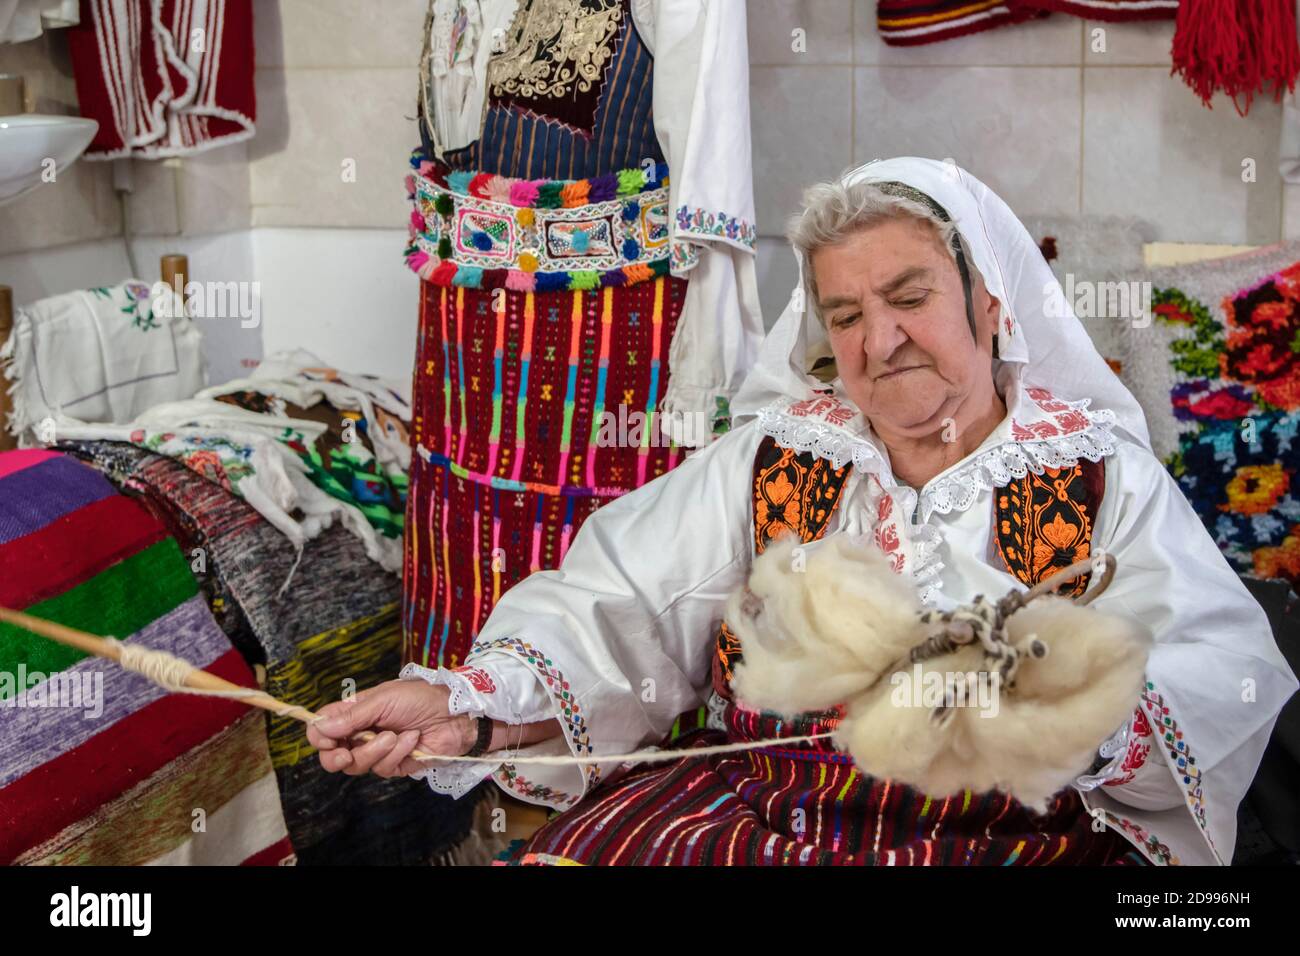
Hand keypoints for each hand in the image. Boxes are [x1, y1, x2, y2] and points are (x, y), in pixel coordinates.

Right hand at [307, 679, 475, 777]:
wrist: (456, 714)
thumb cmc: (421, 698)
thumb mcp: (384, 701)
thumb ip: (352, 717)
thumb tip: (318, 728)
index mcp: (355, 712)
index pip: (323, 728)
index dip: (320, 736)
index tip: (327, 739)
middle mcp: (362, 733)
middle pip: (333, 755)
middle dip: (335, 757)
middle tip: (345, 754)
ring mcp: (378, 750)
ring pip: (357, 765)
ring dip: (374, 751)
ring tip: (394, 736)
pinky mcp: (396, 764)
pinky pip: (383, 769)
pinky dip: (397, 754)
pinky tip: (412, 740)